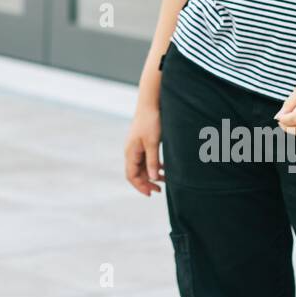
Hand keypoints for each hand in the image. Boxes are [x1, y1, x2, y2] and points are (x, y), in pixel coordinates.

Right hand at [124, 64, 164, 195]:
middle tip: (160, 190)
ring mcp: (136, 147)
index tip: (152, 193)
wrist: (150, 103)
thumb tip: (153, 178)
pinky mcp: (143, 142)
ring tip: (165, 180)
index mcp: (130, 152)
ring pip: (142, 166)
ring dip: (152, 174)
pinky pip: (146, 159)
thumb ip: (152, 161)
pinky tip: (164, 168)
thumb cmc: (150, 121)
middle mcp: (131, 151)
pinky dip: (154, 165)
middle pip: (136, 173)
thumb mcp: (153, 142)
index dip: (140, 186)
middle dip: (147, 182)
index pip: (131, 175)